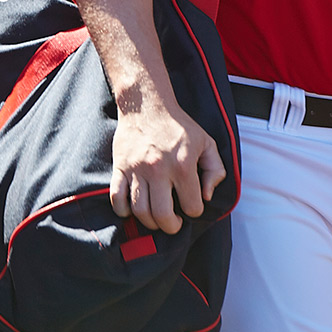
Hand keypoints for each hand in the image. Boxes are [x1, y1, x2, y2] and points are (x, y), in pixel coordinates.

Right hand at [111, 93, 224, 235]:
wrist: (146, 105)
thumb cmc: (178, 126)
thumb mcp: (207, 143)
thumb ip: (215, 170)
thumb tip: (207, 195)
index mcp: (183, 165)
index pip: (192, 206)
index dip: (195, 210)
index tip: (191, 205)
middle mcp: (159, 170)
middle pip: (162, 215)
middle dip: (171, 226)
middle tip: (174, 223)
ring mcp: (137, 169)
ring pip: (139, 210)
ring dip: (150, 222)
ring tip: (156, 218)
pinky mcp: (120, 167)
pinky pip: (116, 197)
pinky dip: (123, 210)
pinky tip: (132, 209)